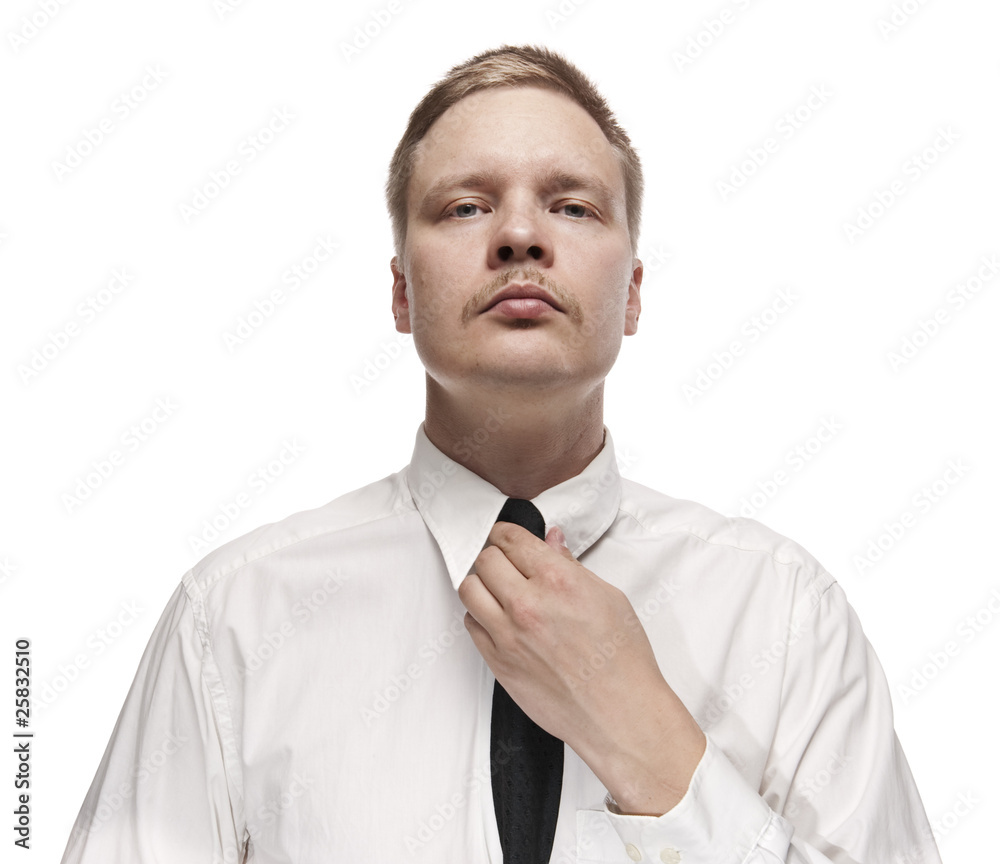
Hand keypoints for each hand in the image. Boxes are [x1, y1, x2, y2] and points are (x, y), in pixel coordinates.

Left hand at [458, 520, 705, 814]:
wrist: (620, 714)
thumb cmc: (622, 661)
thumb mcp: (609, 597)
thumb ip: (571, 565)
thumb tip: (551, 542)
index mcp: (558, 581)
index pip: (510, 539)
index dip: (505, 533)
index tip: (505, 536)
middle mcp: (527, 604)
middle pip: (484, 560)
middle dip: (495, 556)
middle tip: (506, 563)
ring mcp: (508, 635)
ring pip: (469, 589)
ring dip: (481, 583)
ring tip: (497, 589)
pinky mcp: (498, 662)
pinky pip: (470, 624)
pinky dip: (479, 615)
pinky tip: (498, 618)